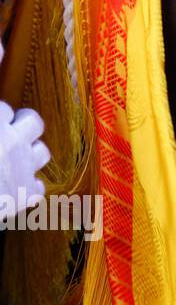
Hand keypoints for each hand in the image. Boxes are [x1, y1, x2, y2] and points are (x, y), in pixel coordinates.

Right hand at [0, 102, 50, 223]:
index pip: (4, 109)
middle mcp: (14, 143)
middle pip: (34, 122)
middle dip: (24, 123)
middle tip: (10, 130)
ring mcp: (23, 168)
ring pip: (42, 152)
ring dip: (30, 153)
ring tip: (14, 158)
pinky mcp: (26, 194)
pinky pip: (37, 187)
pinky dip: (26, 187)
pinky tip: (13, 189)